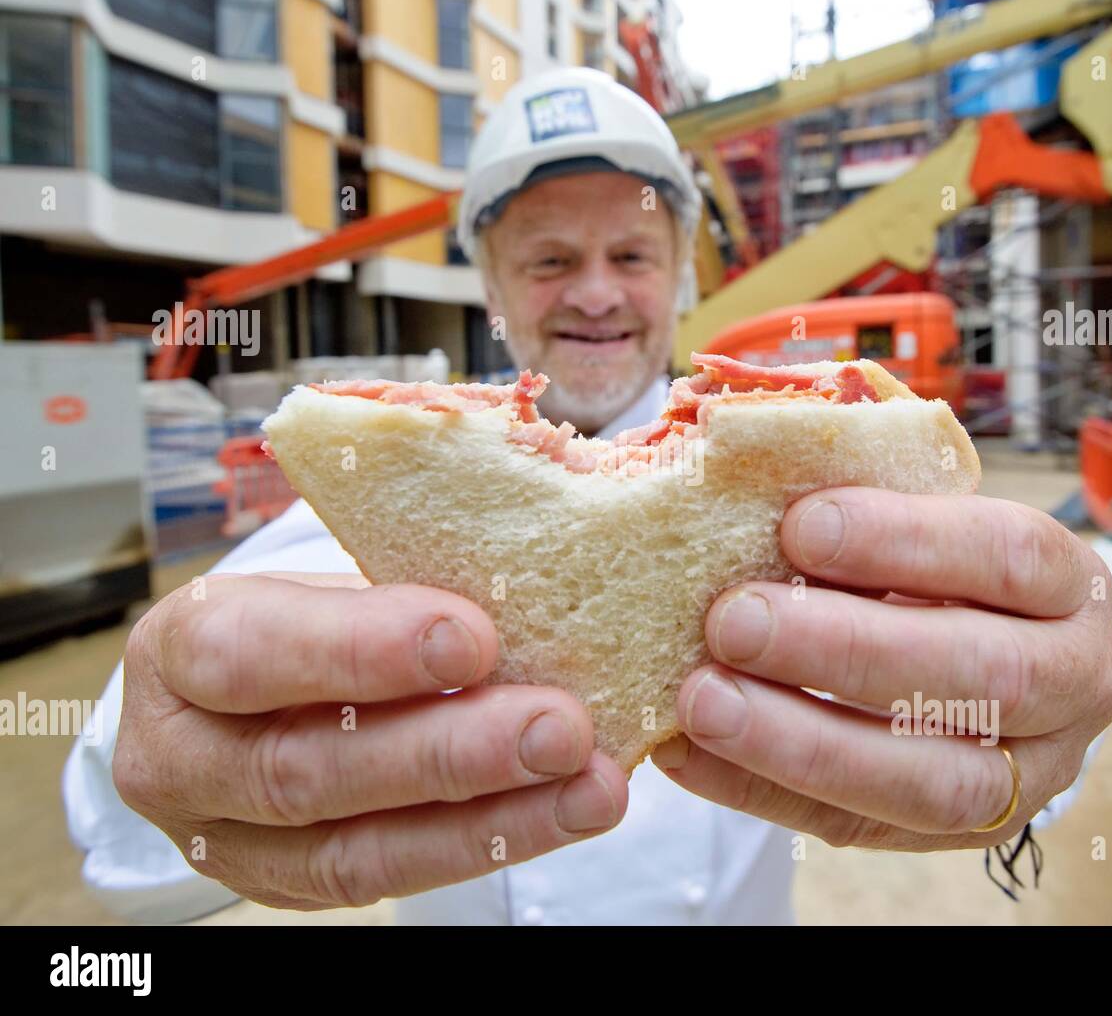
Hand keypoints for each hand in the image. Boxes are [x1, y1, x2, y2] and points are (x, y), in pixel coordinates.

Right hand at [114, 572, 626, 909]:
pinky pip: (389, 878)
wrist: (254, 692)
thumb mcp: (327, 581)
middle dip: (448, 753)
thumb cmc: (305, 617)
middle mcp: (179, 756)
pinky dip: (485, 844)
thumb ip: (400, 589)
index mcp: (181, 646)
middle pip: (307, 769)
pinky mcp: (287, 885)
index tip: (471, 637)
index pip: (250, 653)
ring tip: (588, 786)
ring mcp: (228, 837)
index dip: (360, 649)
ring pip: (355, 848)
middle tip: (559, 727)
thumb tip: (536, 570)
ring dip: (489, 819)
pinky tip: (561, 812)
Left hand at [652, 488, 1111, 849]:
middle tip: (734, 621)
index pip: (1008, 557)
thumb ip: (857, 510)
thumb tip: (742, 494)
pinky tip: (691, 753)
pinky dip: (766, 792)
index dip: (903, 540)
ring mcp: (1032, 775)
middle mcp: (1075, 683)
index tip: (798, 526)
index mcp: (1068, 583)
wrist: (975, 657)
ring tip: (702, 701)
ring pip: (935, 782)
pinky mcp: (960, 834)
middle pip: (983, 677)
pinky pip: (863, 828)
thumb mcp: (918, 520)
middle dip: (846, 649)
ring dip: (805, 742)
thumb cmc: (928, 568)